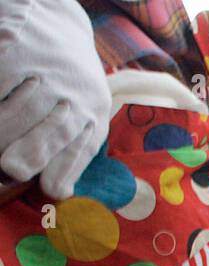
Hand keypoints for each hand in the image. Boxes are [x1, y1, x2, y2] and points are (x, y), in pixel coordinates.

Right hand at [0, 0, 112, 198]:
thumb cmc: (71, 81)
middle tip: (10, 169)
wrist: (60, 22)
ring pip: (21, 109)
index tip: (50, 190)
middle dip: (30, 153)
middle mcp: (74, 93)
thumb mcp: (87, 112)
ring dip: (5, 131)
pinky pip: (0, 82)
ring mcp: (45, 70)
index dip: (64, 170)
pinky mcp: (17, 48)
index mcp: (93, 114)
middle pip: (51, 130)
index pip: (79, 148)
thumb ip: (72, 151)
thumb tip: (57, 193)